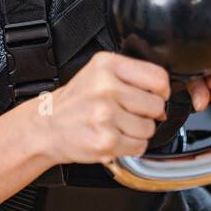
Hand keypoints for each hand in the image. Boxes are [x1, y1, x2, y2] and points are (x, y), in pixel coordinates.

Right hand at [36, 51, 169, 165]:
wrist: (46, 127)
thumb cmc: (75, 102)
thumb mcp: (97, 73)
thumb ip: (130, 75)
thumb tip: (164, 94)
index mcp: (107, 65)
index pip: (157, 77)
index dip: (162, 91)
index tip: (156, 96)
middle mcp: (106, 87)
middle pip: (156, 105)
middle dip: (148, 113)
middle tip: (129, 113)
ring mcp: (105, 115)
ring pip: (149, 128)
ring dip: (138, 131)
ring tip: (118, 126)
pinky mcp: (106, 140)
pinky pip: (139, 146)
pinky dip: (131, 146)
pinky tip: (115, 137)